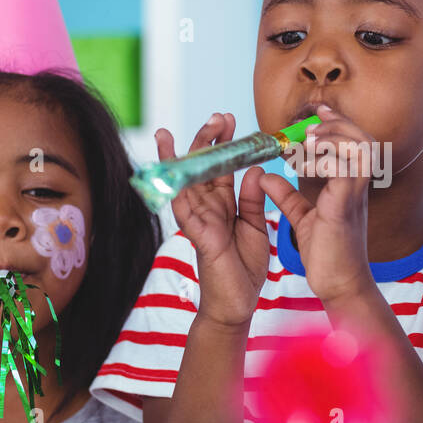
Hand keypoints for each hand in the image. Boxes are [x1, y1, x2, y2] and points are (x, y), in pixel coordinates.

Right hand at [156, 113, 268, 326]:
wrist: (238, 305)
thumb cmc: (244, 268)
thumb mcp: (255, 226)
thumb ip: (253, 199)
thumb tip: (254, 168)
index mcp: (223, 204)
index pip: (220, 166)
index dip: (223, 142)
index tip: (229, 119)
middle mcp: (207, 208)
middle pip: (200, 168)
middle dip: (205, 140)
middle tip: (217, 117)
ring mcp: (200, 222)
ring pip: (183, 184)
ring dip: (176, 159)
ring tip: (167, 133)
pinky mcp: (199, 238)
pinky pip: (184, 213)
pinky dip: (177, 193)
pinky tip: (172, 174)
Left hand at [259, 105, 376, 302]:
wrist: (339, 285)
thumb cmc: (327, 254)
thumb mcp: (303, 217)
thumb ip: (288, 196)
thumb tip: (266, 176)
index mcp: (350, 185)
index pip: (353, 142)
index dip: (337, 122)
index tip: (316, 112)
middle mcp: (358, 187)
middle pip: (363, 138)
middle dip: (337, 125)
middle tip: (310, 127)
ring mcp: (355, 196)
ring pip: (361, 149)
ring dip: (334, 138)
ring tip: (308, 141)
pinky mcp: (345, 207)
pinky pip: (345, 172)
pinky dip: (326, 161)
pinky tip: (306, 164)